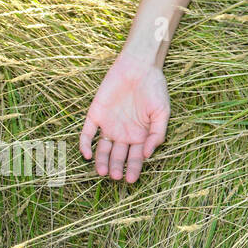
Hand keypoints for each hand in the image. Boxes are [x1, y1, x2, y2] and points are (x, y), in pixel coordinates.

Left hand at [80, 51, 169, 182]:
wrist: (139, 67)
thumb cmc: (155, 88)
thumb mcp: (162, 112)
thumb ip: (157, 134)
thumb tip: (148, 154)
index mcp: (140, 134)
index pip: (135, 157)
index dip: (134, 168)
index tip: (131, 180)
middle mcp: (123, 133)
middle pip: (118, 156)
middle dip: (117, 167)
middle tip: (116, 176)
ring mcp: (108, 125)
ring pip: (102, 149)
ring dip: (101, 161)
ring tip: (102, 172)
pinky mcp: (95, 115)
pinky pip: (87, 133)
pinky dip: (85, 144)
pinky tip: (87, 154)